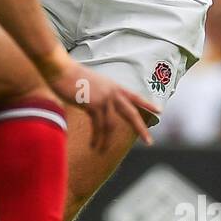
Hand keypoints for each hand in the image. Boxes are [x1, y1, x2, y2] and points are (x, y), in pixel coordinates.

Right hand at [43, 55, 157, 153]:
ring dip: (107, 141)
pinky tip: (94, 145)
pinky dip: (97, 137)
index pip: (134, 96)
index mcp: (112, 86)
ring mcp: (104, 98)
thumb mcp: (89, 82)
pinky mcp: (94, 105)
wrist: (61, 69)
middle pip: (131, 113)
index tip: (159, 111)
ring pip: (112, 125)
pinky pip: (99, 126)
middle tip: (149, 142)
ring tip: (103, 151)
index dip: (147, 104)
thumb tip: (95, 103)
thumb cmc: (69, 75)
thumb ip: (97, 93)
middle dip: (141, 128)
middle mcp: (112, 92)